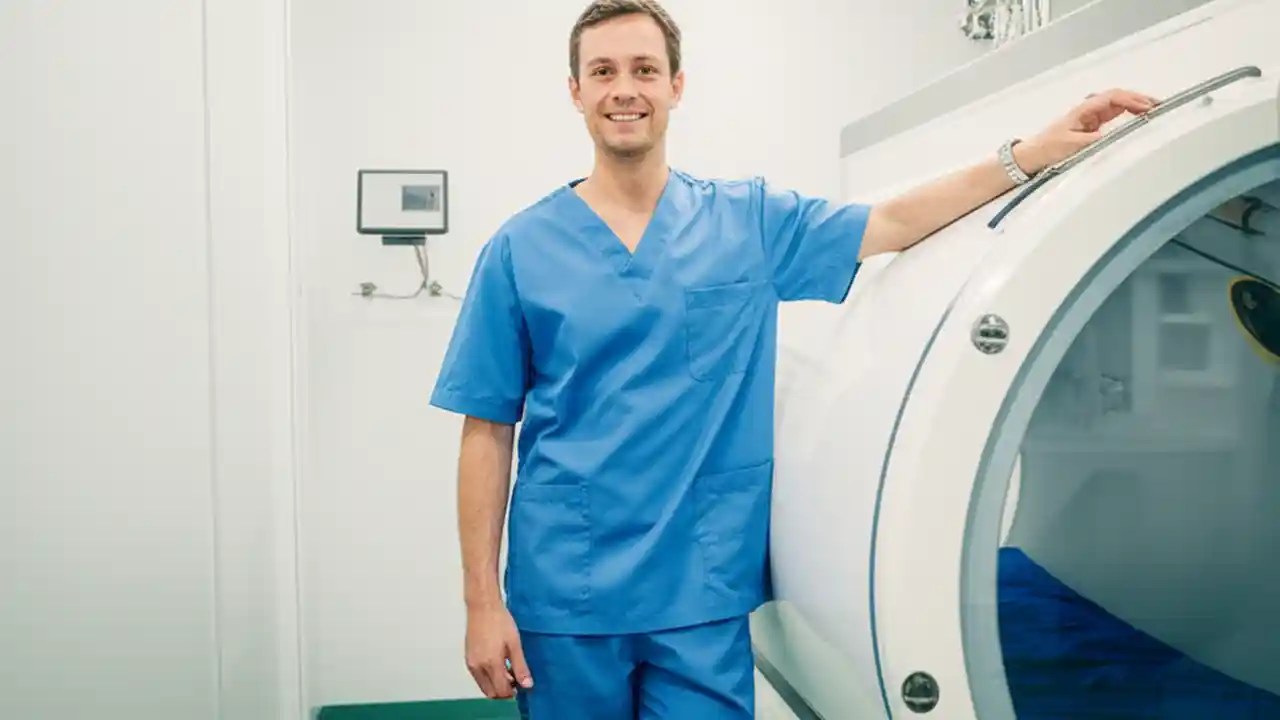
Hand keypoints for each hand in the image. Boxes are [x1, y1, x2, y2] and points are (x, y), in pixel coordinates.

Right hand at [465, 604, 532, 698]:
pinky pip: (478, 677)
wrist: (482, 607)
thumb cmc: (499, 621)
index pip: (501, 691)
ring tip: (508, 669)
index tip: (522, 685)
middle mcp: (478, 667)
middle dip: (504, 691)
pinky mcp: (468, 658)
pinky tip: (498, 664)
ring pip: (484, 686)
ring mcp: (471, 663)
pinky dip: (488, 677)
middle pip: (491, 692)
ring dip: (496, 684)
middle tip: (516, 679)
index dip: (513, 692)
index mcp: (491, 664)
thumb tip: (527, 685)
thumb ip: (520, 667)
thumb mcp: (515, 644)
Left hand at [1016, 88, 1158, 173]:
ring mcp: (1093, 116)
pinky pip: (1115, 115)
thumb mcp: (1072, 145)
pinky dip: (1130, 114)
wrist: (1034, 154)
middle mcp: (1090, 109)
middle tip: (1160, 105)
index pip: (1113, 98)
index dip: (1132, 100)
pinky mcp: (1094, 126)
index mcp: (1085, 109)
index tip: (1148, 107)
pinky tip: (1141, 118)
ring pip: (1119, 105)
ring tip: (1155, 109)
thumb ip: (1093, 140)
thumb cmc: (1049, 147)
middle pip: (1119, 97)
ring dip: (1136, 105)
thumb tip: (1115, 136)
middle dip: (1139, 99)